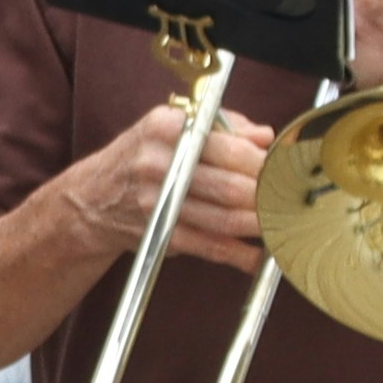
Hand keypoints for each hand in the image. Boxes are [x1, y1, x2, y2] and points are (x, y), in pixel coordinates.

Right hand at [70, 90, 270, 276]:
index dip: (261, 161)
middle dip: (265, 195)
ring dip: (258, 225)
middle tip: (290, 198)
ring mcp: (157, 202)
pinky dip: (236, 254)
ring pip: (222, 218)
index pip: (226, 145)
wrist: (92, 199)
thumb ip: (222, 127)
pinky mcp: (160, 233)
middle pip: (227, 184)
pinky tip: (257, 255)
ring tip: (282, 223)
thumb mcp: (172, 128)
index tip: (283, 167)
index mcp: (165, 128)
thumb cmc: (141, 158)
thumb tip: (264, 135)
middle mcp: (158, 163)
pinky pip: (207, 246)